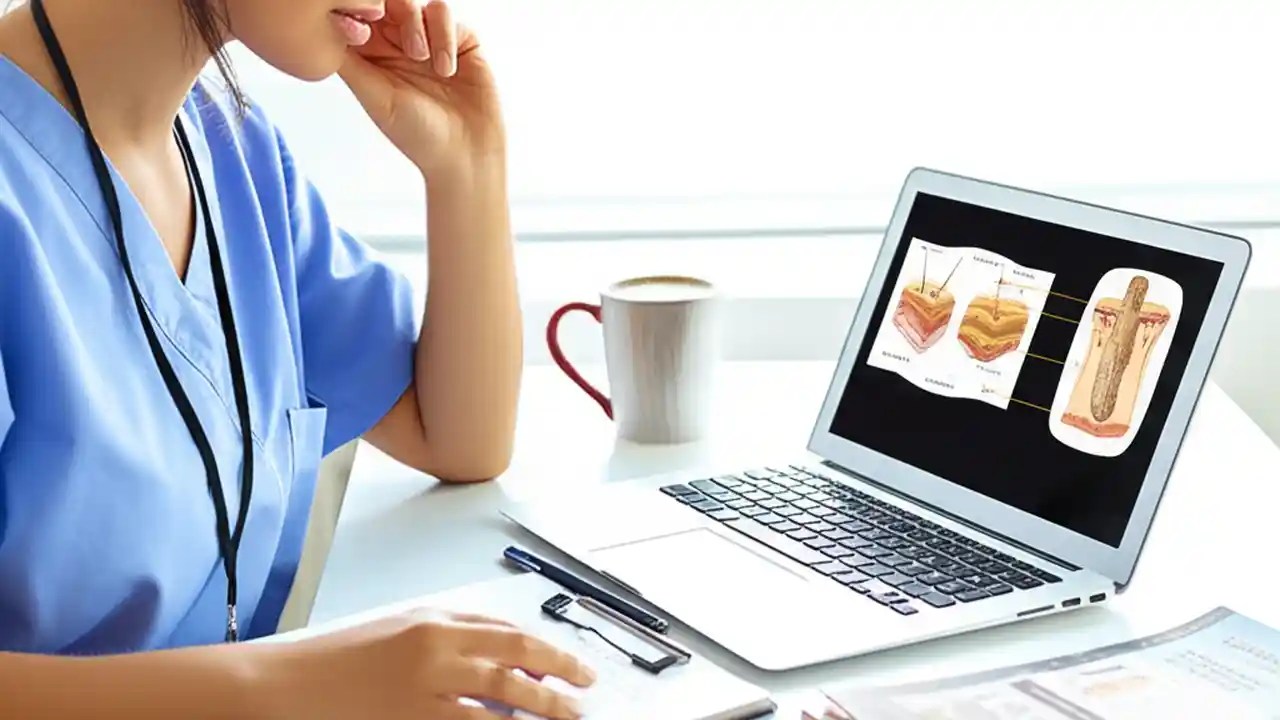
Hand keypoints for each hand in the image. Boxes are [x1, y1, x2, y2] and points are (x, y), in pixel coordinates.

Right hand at [257, 608, 595, 718]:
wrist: (285, 687)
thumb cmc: (336, 661)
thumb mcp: (398, 630)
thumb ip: (448, 634)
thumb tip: (498, 649)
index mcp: (435, 621)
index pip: (507, 631)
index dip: (547, 648)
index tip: (571, 663)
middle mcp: (437, 649)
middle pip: (516, 659)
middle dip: (560, 673)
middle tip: (584, 688)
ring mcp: (427, 688)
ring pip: (504, 700)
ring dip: (544, 709)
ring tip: (568, 717)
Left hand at [338, 0, 502, 175]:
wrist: (466, 155)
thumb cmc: (418, 135)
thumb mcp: (376, 98)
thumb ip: (349, 61)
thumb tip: (324, 27)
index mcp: (371, 56)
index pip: (357, 17)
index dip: (356, 12)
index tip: (360, 30)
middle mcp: (398, 43)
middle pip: (385, 2)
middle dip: (387, 12)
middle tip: (394, 40)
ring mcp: (430, 39)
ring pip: (414, 3)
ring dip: (414, 24)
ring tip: (420, 59)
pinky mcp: (460, 39)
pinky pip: (444, 13)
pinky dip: (444, 37)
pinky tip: (446, 70)